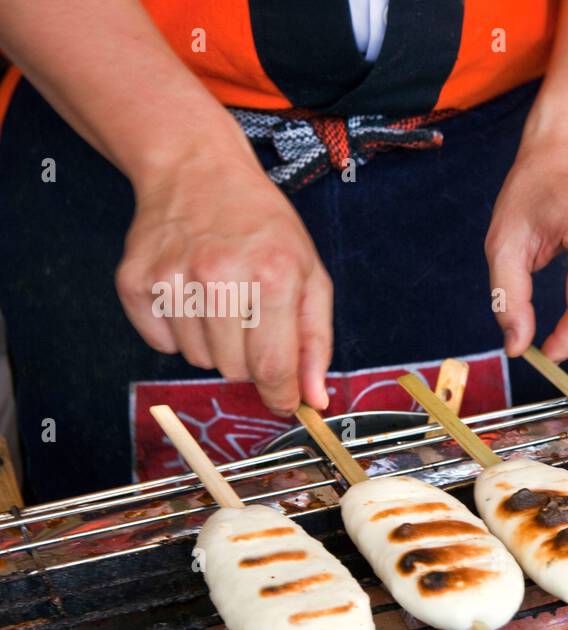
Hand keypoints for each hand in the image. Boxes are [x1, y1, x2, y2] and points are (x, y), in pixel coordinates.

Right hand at [114, 154, 331, 414]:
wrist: (197, 170)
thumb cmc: (262, 225)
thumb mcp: (310, 274)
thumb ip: (315, 341)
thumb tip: (313, 398)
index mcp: (272, 275)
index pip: (272, 367)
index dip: (280, 395)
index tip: (285, 402)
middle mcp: (219, 276)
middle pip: (234, 369)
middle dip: (249, 359)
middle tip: (251, 320)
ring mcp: (172, 277)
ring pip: (198, 360)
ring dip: (214, 343)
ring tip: (220, 299)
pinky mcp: (134, 280)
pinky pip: (161, 343)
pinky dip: (177, 331)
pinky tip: (190, 294)